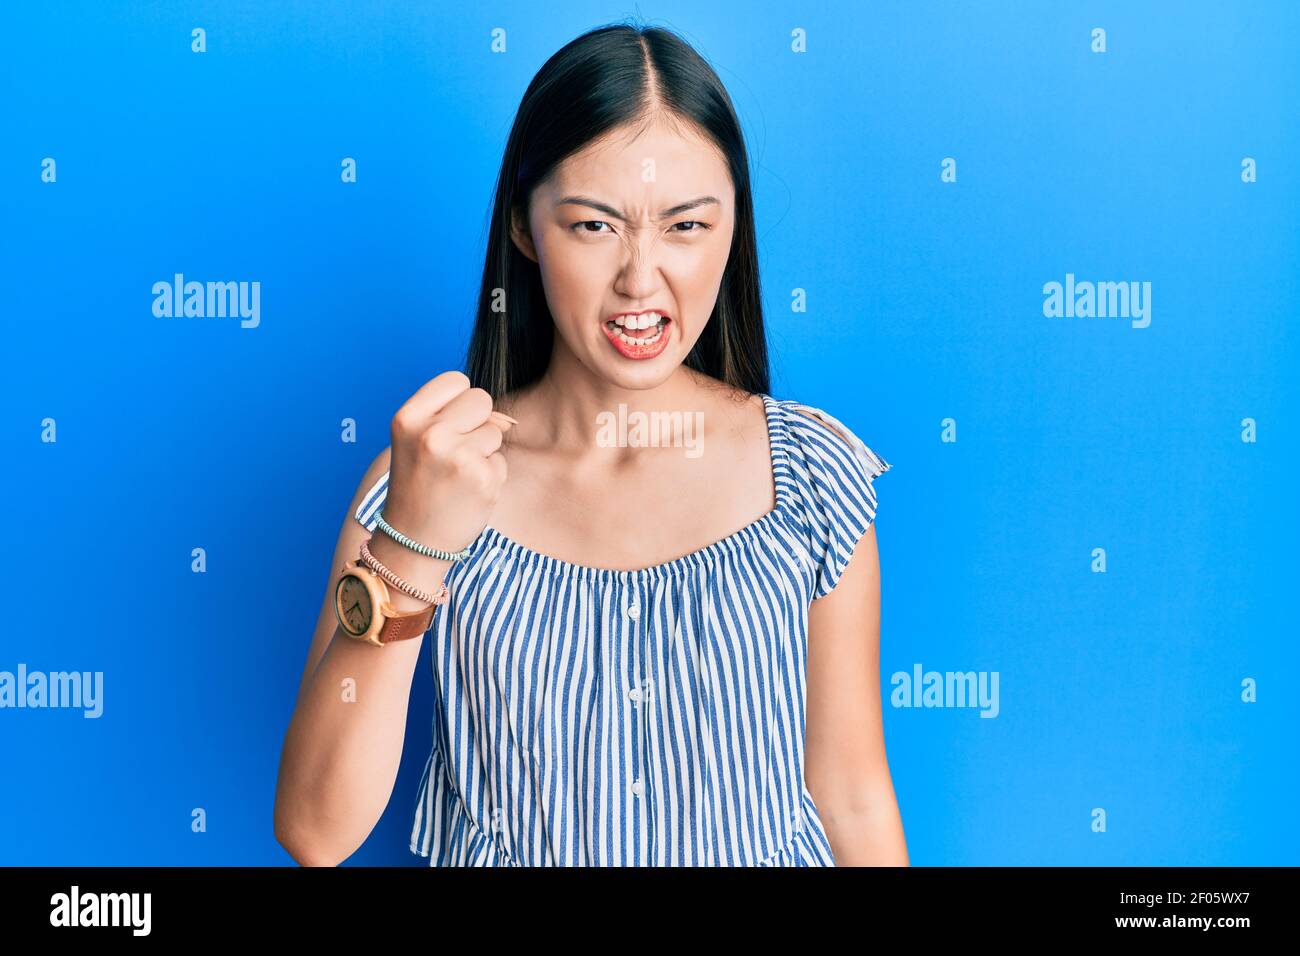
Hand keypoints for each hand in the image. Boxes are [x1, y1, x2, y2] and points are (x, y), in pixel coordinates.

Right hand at [382, 370, 515, 552]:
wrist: (412, 541)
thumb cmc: (417, 485)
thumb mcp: (416, 440)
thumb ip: (451, 415)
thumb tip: (506, 418)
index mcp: (408, 418)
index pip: (456, 380)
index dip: (458, 402)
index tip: (446, 426)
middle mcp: (431, 434)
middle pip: (482, 399)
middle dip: (476, 422)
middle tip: (454, 453)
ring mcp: (459, 457)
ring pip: (496, 430)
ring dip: (484, 450)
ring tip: (458, 474)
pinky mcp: (483, 480)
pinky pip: (502, 460)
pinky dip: (491, 475)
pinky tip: (468, 491)